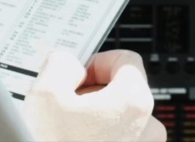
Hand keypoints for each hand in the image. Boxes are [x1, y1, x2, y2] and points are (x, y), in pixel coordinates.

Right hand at [22, 49, 166, 141]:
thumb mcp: (45, 96)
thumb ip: (61, 64)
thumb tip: (68, 64)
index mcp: (134, 101)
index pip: (126, 60)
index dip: (97, 62)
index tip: (78, 74)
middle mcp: (149, 128)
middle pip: (124, 93)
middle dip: (94, 95)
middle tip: (65, 108)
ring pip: (122, 124)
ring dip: (97, 123)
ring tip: (66, 135)